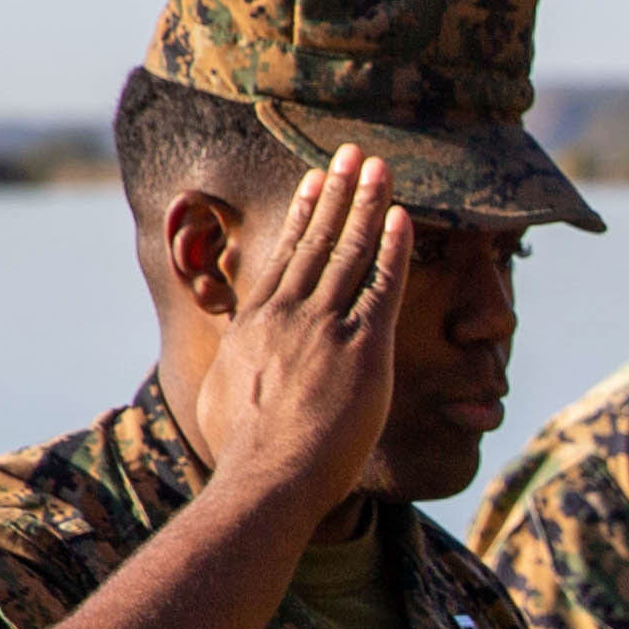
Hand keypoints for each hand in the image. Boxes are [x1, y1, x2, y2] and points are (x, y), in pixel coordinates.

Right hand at [191, 145, 409, 510]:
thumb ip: (235, 364)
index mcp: (258, 321)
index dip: (305, 213)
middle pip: (319, 238)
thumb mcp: (224, 392)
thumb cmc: (243, 450)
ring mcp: (326, 327)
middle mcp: (290, 313)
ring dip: (368, 203)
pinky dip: (394, 248)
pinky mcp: (363, 349)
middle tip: (355, 153)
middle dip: (339, 190)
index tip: (316, 181)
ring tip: (381, 167)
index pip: (286, 254)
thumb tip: (229, 361)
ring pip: (350, 250)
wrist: (265, 475)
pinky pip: (383, 286)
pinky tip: (404, 218)